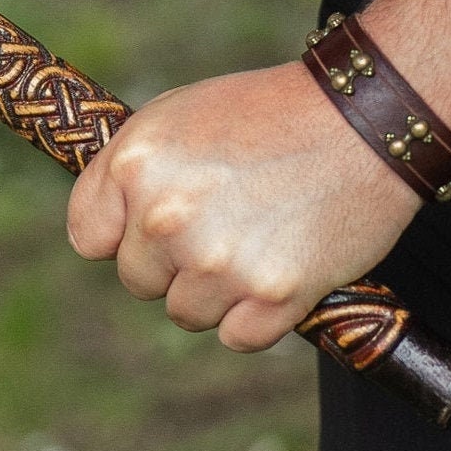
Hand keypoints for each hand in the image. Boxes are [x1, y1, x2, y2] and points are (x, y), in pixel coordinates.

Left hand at [65, 62, 421, 350]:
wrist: (361, 121)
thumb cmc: (264, 113)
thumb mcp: (174, 118)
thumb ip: (128, 174)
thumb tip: (103, 230)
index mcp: (133, 165)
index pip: (89, 238)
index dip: (120, 234)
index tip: (150, 224)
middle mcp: (165, 217)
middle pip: (138, 280)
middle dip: (172, 262)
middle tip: (223, 222)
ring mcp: (218, 261)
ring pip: (187, 313)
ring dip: (216, 292)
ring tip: (255, 237)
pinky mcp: (273, 296)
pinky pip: (237, 336)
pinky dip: (258, 316)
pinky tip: (279, 266)